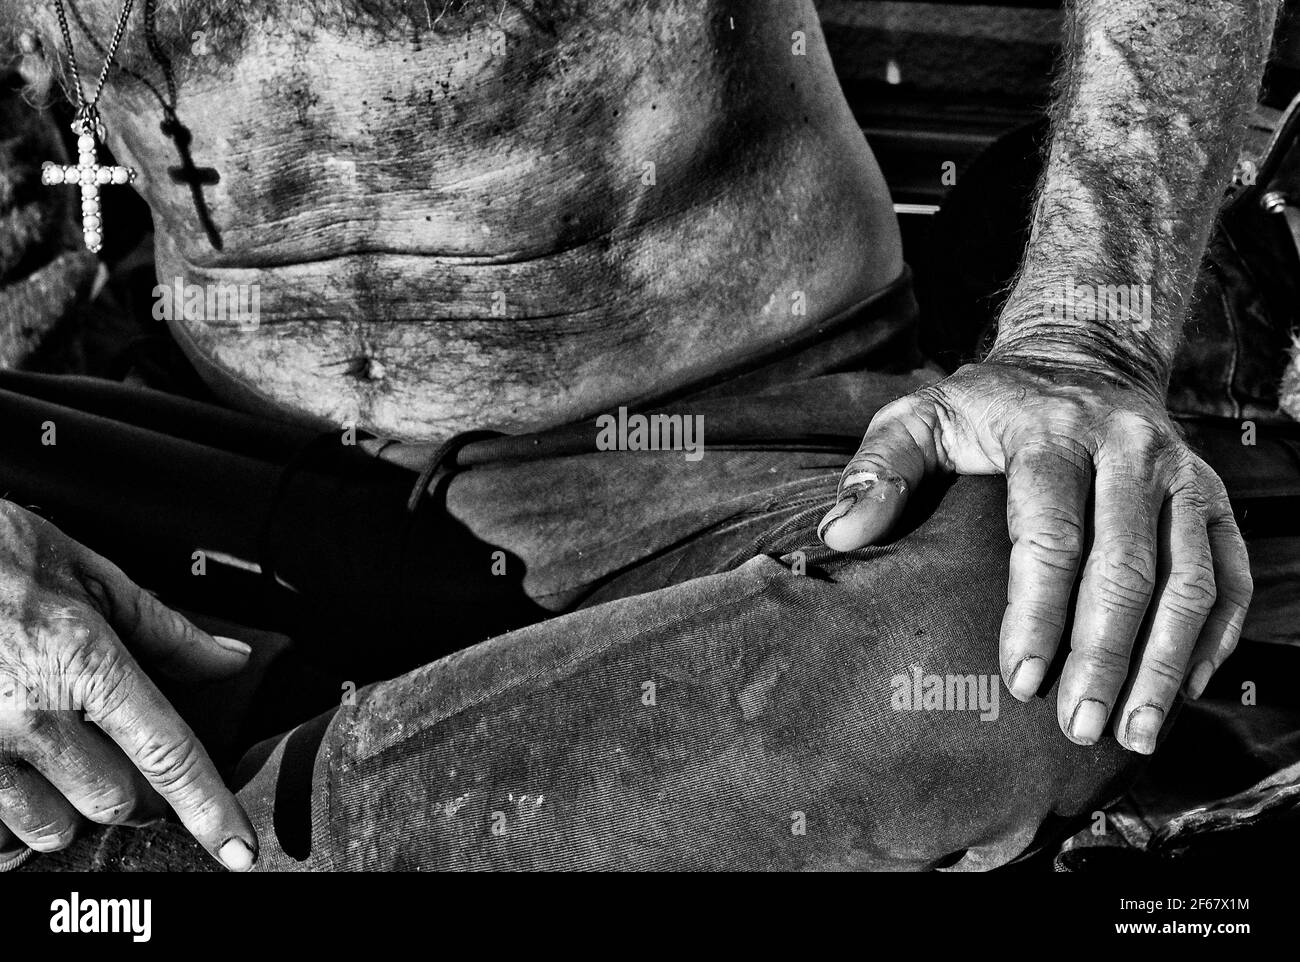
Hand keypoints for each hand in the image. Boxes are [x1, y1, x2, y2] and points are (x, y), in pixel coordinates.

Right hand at [0, 501, 257, 869]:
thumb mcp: (89, 574)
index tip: (239, 850)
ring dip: (68, 805)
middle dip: (133, 789)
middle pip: (116, 801)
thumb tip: (230, 660)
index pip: (167, 754)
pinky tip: (16, 767)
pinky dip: (14, 810)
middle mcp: (31, 715)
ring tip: (59, 755)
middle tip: (120, 752)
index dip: (209, 809)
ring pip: (52, 826)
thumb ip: (166, 630)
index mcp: (84, 662)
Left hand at [819, 361, 1250, 752]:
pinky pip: (1231, 574)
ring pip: (1191, 578)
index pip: (1052, 533)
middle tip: (1079, 726)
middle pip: (1127, 567)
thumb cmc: (987, 406)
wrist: (1080, 358)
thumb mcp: (920, 416)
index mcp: (1051, 433)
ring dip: (1167, 662)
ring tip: (1137, 732)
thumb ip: (879, 470)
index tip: (1021, 680)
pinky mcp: (1214, 498)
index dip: (1038, 612)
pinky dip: (1216, 637)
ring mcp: (1181, 475)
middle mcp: (1129, 451)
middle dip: (1105, 656)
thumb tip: (838, 534)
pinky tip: (1185, 690)